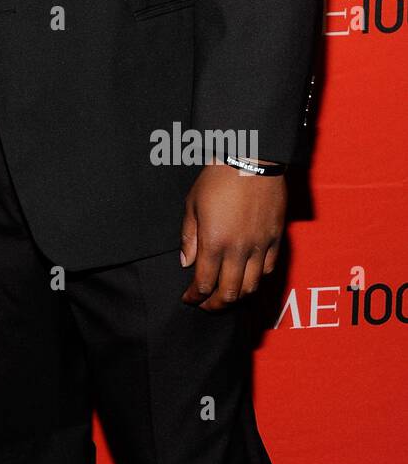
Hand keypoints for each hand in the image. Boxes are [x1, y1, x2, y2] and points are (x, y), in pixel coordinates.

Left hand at [179, 160, 286, 309]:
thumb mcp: (193, 204)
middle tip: (205, 304)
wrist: (251, 158)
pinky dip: (257, 280)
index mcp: (215, 242)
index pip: (204, 284)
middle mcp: (239, 250)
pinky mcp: (276, 239)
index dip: (195, 297)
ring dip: (237, 297)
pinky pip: (269, 269)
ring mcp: (260, 246)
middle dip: (215, 305)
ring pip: (251, 287)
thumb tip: (186, 262)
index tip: (189, 298)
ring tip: (226, 295)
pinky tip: (247, 277)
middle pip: (229, 293)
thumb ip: (189, 237)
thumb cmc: (218, 177)